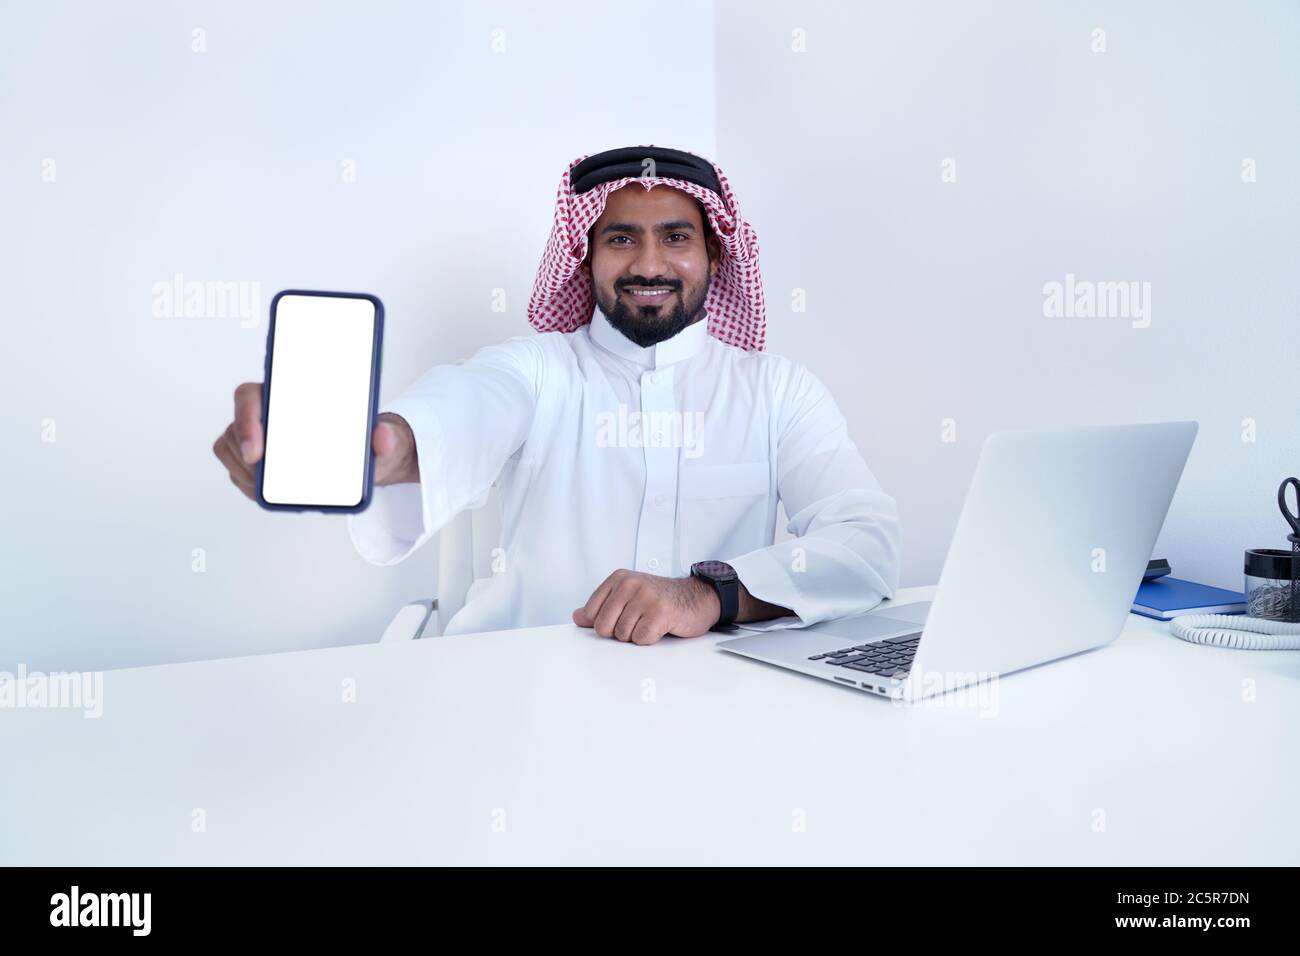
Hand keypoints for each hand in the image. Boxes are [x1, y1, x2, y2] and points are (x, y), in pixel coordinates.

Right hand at [212, 382, 418, 500]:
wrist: (368, 459)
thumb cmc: (368, 441)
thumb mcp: (383, 438)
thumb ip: (385, 435)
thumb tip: (383, 438)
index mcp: (290, 394)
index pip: (250, 396)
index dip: (246, 419)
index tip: (256, 451)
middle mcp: (268, 412)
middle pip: (237, 425)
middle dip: (243, 452)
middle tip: (261, 478)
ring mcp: (259, 434)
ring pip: (231, 448)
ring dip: (243, 470)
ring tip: (265, 488)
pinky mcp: (256, 457)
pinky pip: (237, 467)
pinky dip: (246, 482)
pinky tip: (264, 492)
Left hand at [573, 569, 720, 644]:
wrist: (697, 597)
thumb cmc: (662, 599)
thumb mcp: (629, 596)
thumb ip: (602, 606)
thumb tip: (577, 617)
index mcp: (619, 578)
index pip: (590, 613)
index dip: (604, 624)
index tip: (620, 619)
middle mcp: (630, 584)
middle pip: (604, 627)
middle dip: (620, 632)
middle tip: (638, 622)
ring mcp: (645, 597)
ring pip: (622, 635)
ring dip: (637, 635)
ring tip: (651, 622)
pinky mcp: (660, 613)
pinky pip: (641, 639)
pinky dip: (650, 639)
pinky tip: (660, 627)